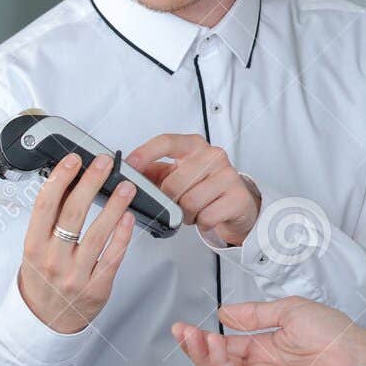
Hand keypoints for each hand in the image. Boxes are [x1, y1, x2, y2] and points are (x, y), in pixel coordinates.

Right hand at [17, 153, 137, 333]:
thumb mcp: (35, 250)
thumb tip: (69, 183)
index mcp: (34, 247)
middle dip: (90, 182)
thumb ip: (50, 221)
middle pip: (73, 214)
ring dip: (114, 205)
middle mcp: (52, 260)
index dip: (60, 178)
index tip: (74, 160)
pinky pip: (112, 257)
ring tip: (127, 186)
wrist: (45, 321)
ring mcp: (75, 275)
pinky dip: (122, 235)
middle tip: (105, 164)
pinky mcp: (97, 287)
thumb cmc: (43, 280)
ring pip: (97, 234)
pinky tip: (129, 217)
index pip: (45, 205)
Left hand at [126, 133, 260, 246]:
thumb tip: (128, 174)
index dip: (145, 153)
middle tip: (178, 203)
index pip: (166, 142)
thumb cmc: (203, 187)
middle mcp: (212, 155)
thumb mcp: (177, 174)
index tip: (130, 165)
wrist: (237, 204)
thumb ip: (152, 172)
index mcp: (194, 146)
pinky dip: (202, 223)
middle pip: (173, 183)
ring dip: (186, 215)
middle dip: (170, 201)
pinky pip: (206, 217)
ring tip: (194, 210)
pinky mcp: (237, 196)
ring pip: (189, 202)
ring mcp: (227, 175)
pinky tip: (207, 215)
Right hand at [172, 298, 365, 365]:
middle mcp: (258, 364)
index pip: (224, 346)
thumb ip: (254, 314)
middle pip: (216, 363)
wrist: (354, 353)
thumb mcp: (287, 311)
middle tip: (181, 332)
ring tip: (194, 338)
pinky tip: (213, 348)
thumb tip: (223, 313)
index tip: (184, 326)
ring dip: (203, 357)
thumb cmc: (330, 330)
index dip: (202, 338)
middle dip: (194, 348)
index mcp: (262, 345)